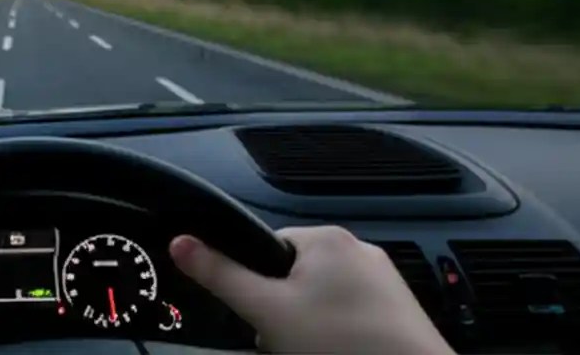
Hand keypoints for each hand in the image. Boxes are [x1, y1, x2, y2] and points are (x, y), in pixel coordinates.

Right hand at [170, 227, 454, 354]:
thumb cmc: (341, 344)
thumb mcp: (267, 311)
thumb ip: (221, 275)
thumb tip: (181, 242)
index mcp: (326, 237)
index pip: (269, 249)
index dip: (257, 286)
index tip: (263, 315)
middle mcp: (360, 250)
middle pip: (296, 279)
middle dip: (284, 313)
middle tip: (289, 342)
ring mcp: (384, 283)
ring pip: (324, 302)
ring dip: (310, 328)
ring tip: (315, 352)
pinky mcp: (398, 313)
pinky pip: (352, 318)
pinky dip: (339, 337)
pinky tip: (338, 354)